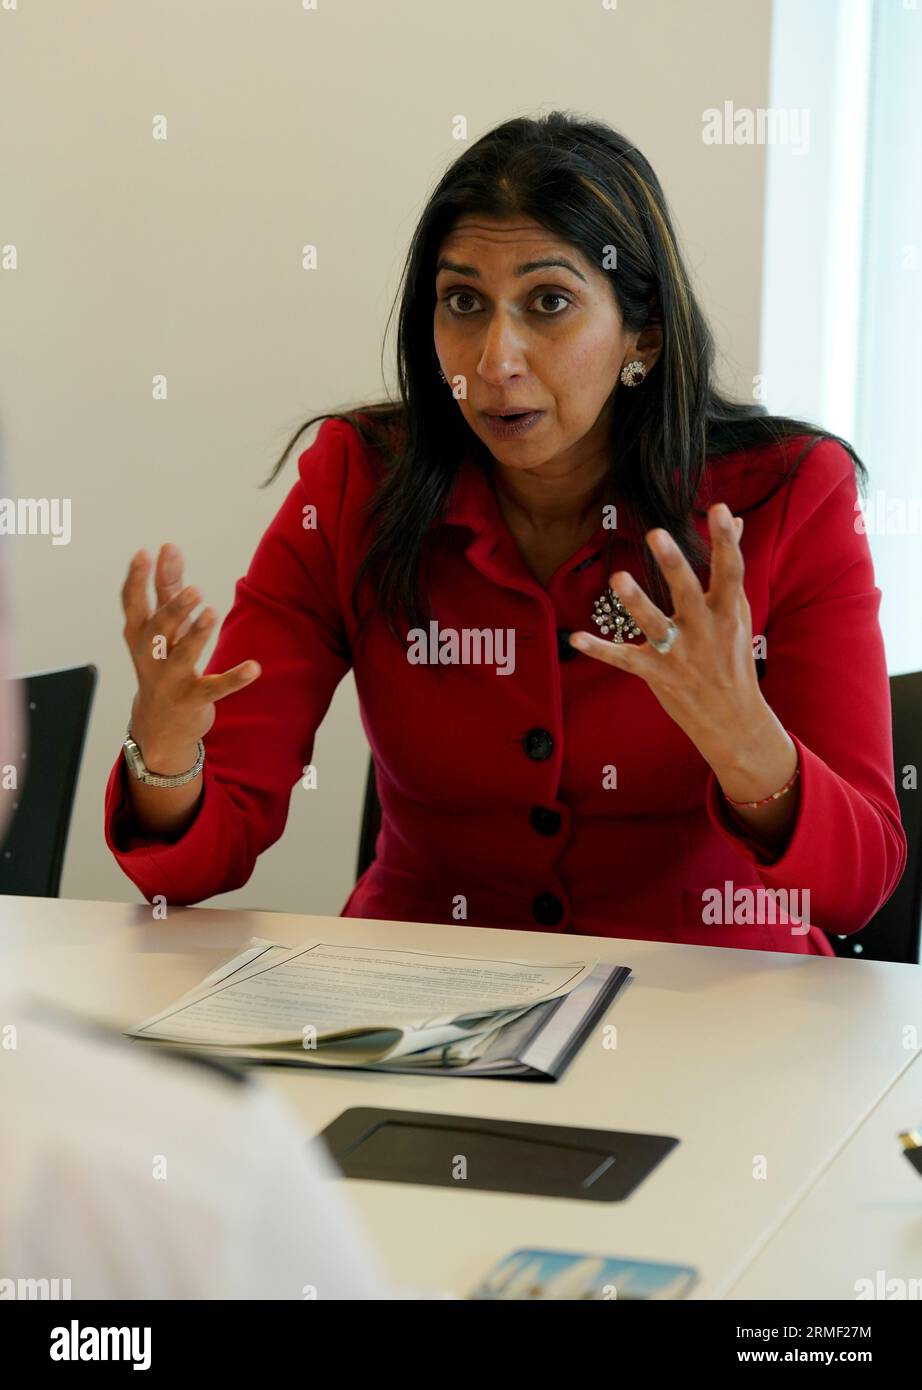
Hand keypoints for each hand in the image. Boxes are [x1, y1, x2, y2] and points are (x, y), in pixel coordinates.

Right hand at [121, 543, 260, 764]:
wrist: (158, 726)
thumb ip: (166, 589)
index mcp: (139, 636)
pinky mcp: (193, 699)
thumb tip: (168, 547)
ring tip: (212, 613)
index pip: (133, 604)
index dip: (137, 580)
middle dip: (174, 610)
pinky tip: (254, 668)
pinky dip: (234, 678)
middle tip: (195, 590)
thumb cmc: (161, 665)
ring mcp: (170, 680)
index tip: (144, 553)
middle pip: (158, 629)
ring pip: (182, 656)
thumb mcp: (161, 629)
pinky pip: (215, 687)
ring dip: (197, 635)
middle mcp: (150, 657)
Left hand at [568, 503, 774, 775]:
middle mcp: (704, 630)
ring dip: (636, 603)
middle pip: (687, 593)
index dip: (727, 541)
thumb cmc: (733, 656)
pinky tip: (575, 638)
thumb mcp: (738, 612)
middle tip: (657, 534)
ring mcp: (679, 654)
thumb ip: (731, 567)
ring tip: (618, 579)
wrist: (734, 719)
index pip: (730, 571)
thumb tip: (739, 521)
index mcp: (727, 611)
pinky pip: (625, 659)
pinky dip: (600, 650)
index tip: (722, 510)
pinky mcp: (657, 674)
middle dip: (673, 565)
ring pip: (655, 625)